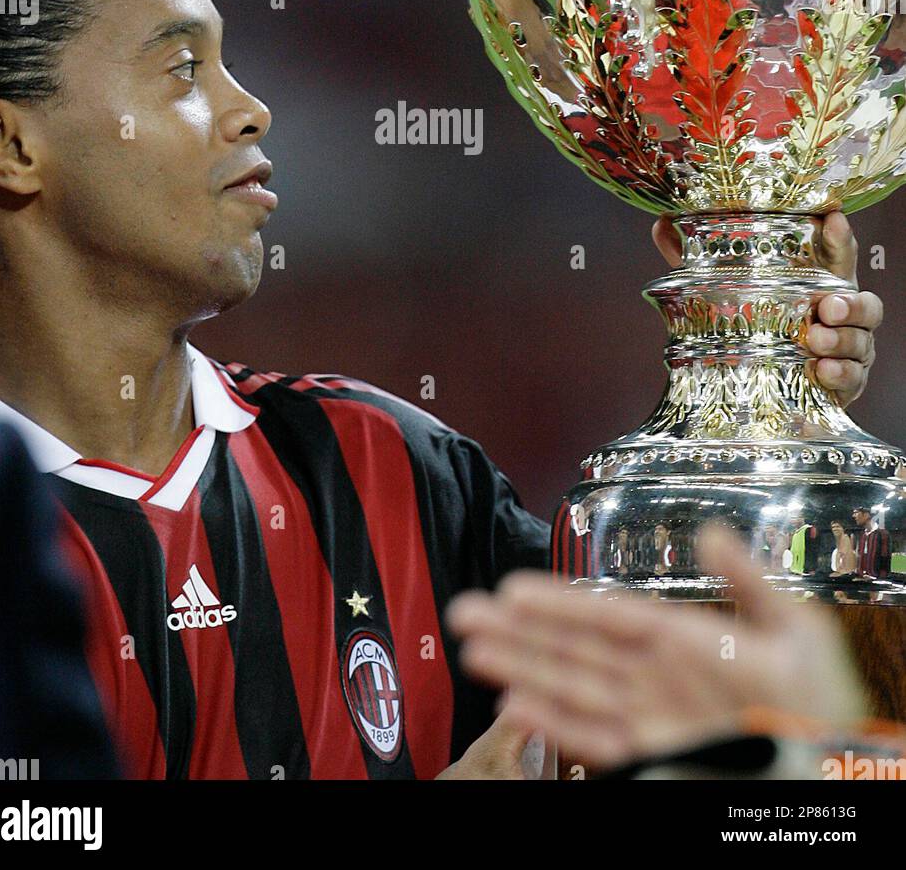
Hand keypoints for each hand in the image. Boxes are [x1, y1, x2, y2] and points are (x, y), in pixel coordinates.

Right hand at [447, 526, 866, 774]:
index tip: (511, 587)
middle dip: (519, 631)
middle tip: (467, 612)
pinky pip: (595, 738)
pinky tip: (518, 706)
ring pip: (573, 689)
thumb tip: (710, 530)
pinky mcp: (652, 758)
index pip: (605, 615)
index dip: (557, 602)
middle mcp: (655, 678)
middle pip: (574, 650)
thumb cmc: (822, 705)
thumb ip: (747, 580)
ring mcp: (649, 720)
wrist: (832, 768)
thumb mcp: (795, 628)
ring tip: (475, 651)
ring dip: (523, 670)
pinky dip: (556, 724)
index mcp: (682, 640)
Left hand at [653, 211, 881, 408]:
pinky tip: (822, 370)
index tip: (834, 220)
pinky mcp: (844, 383)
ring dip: (842, 339)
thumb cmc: (751, 326)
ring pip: (862, 341)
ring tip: (815, 340)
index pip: (839, 257)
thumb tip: (661, 225)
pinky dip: (840, 373)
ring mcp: (847, 350)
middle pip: (865, 303)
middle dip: (851, 304)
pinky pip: (853, 378)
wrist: (761, 385)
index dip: (840, 238)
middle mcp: (840, 315)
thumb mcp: (723, 290)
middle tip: (827, 306)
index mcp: (818, 285)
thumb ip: (695, 259)